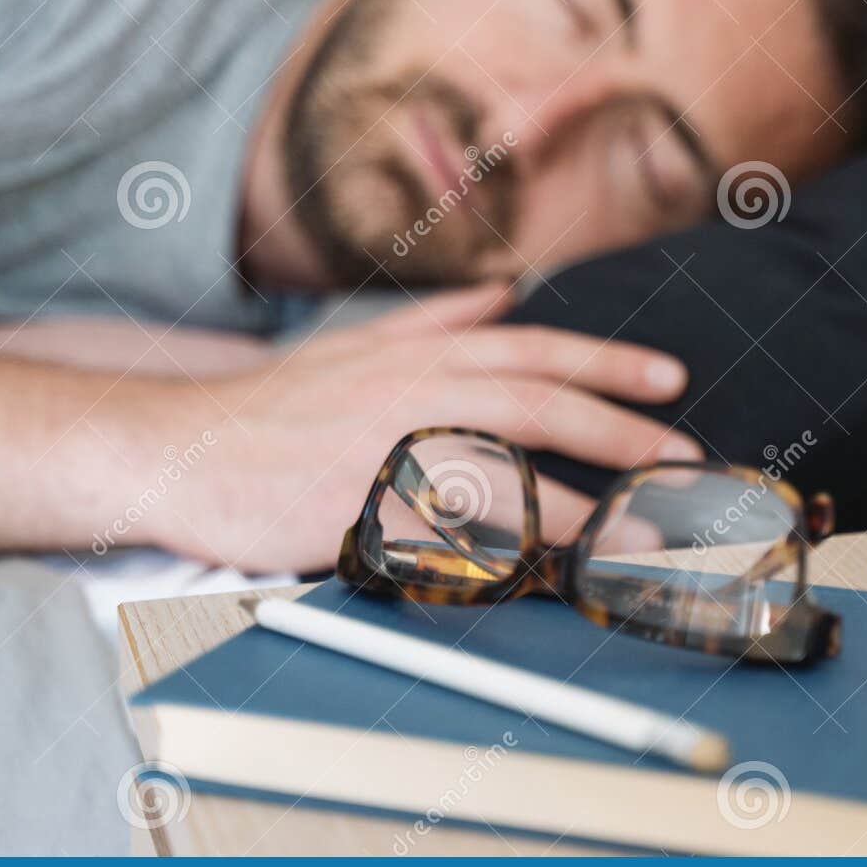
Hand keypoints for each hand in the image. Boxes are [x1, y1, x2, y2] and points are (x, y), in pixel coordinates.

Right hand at [144, 285, 698, 572]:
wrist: (182, 448)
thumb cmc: (274, 406)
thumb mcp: (356, 343)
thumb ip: (435, 317)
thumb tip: (503, 291)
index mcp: (419, 353)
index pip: (534, 349)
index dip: (608, 363)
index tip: (670, 379)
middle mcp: (413, 391)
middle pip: (537, 404)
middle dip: (620, 430)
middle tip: (683, 457)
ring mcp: (386, 451)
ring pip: (505, 473)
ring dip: (585, 505)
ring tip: (649, 533)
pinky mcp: (360, 513)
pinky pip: (446, 540)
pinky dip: (503, 557)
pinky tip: (551, 575)